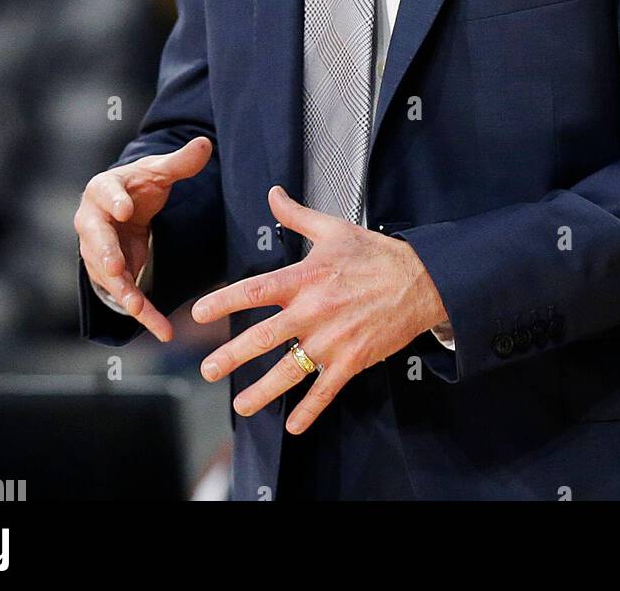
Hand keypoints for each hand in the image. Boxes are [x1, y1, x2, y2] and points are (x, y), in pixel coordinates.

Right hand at [75, 136, 212, 340]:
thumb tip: (206, 144)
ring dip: (122, 291)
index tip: (123, 209)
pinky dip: (142, 312)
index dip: (113, 201)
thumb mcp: (159, 172)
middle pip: (95, 238)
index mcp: (102, 190)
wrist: (125, 206)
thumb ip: (181, 162)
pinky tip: (161, 328)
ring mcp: (97, 252)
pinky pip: (125, 295)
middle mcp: (92, 222)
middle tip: (115, 267)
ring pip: (107, 274)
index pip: (105, 193)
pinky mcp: (110, 275)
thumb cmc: (139, 185)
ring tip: (138, 307)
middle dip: (104, 254)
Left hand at [192, 186, 447, 433]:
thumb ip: (297, 216)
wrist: (421, 281)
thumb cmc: (375, 255)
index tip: (198, 314)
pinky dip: (309, 410)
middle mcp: (314, 311)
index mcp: (306, 278)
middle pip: (264, 337)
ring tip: (241, 404)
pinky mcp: (352, 360)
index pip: (255, 290)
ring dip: (262, 391)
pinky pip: (325, 390)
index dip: (223, 301)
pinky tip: (293, 425)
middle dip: (231, 356)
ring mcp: (332, 340)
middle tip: (208, 369)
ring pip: (289, 370)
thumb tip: (272, 194)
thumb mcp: (334, 229)